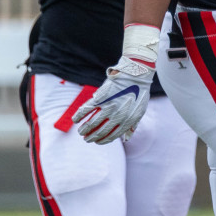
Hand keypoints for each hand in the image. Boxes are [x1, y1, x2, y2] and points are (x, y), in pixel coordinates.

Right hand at [72, 24, 159, 143]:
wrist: (137, 73)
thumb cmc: (140, 92)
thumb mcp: (140, 112)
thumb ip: (132, 126)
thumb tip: (126, 139)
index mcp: (127, 121)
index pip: (111, 136)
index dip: (102, 140)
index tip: (96, 141)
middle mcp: (117, 116)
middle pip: (100, 131)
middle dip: (91, 137)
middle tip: (86, 138)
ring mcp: (108, 107)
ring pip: (91, 123)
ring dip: (84, 129)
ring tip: (80, 131)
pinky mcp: (101, 98)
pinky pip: (86, 109)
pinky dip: (79, 115)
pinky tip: (75, 119)